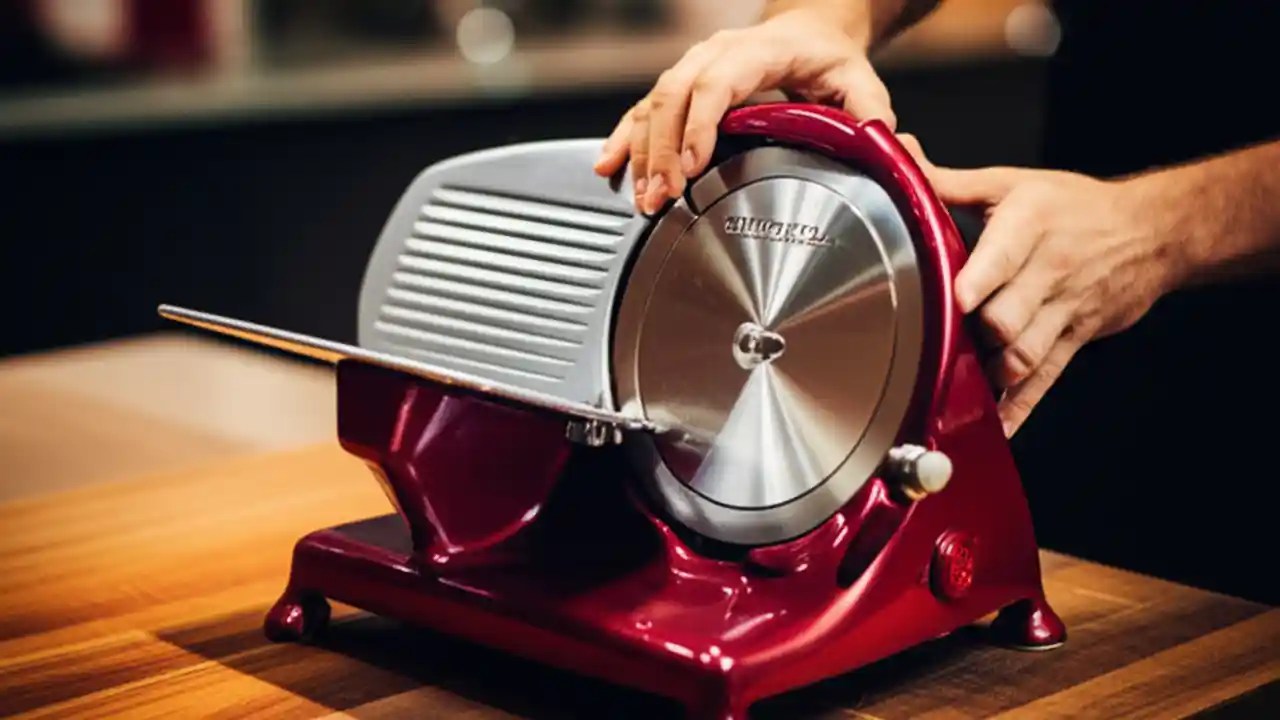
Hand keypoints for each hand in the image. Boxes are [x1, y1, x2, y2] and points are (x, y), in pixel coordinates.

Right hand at [593, 8, 894, 213]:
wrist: (810, 31)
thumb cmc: (830, 59)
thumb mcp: (859, 82)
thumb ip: (868, 115)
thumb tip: (874, 149)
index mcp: (760, 49)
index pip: (718, 82)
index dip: (699, 124)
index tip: (690, 165)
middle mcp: (718, 52)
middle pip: (675, 94)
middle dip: (661, 150)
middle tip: (661, 198)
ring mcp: (694, 65)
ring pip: (654, 102)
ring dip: (642, 152)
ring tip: (642, 197)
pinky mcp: (681, 83)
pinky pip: (645, 107)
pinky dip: (625, 137)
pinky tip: (608, 164)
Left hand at [903, 140, 1186, 434]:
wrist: (1150, 231)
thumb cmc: (1073, 206)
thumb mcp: (1012, 184)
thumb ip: (949, 182)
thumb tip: (900, 157)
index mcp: (1028, 228)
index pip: (1000, 261)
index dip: (975, 285)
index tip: (955, 301)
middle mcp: (1047, 272)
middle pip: (1007, 319)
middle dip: (976, 335)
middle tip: (939, 345)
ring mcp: (1062, 312)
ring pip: (1025, 356)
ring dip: (992, 374)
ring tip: (959, 384)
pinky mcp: (1072, 340)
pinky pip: (1044, 381)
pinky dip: (1018, 409)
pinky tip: (994, 429)